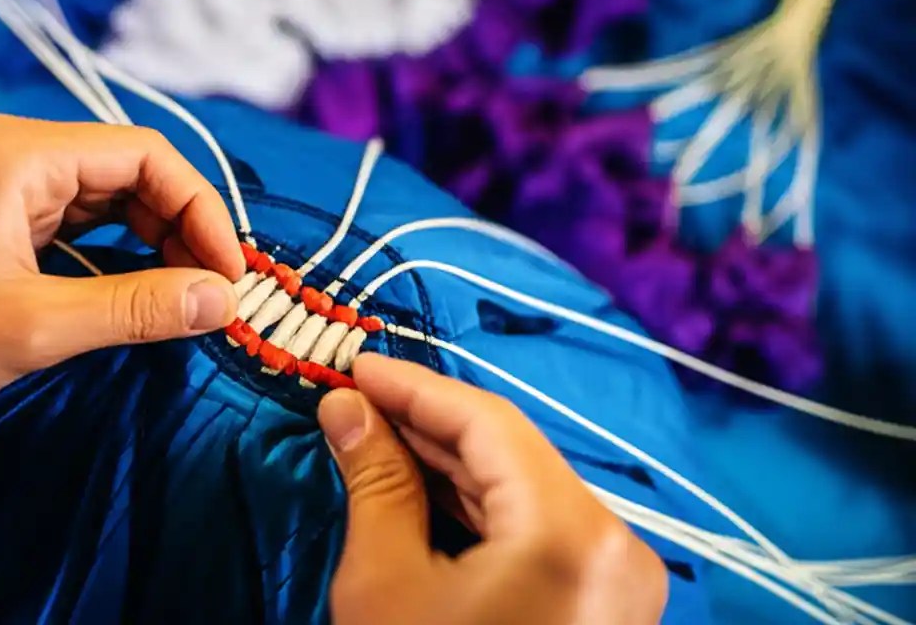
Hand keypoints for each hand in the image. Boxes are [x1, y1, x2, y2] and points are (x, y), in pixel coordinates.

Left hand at [0, 115, 243, 493]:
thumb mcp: (32, 328)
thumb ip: (137, 307)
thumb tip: (225, 300)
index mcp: (19, 153)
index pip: (145, 155)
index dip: (202, 212)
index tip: (231, 279)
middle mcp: (5, 155)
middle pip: (124, 174)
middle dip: (178, 231)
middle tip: (213, 299)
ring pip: (94, 204)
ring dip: (144, 249)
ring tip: (179, 304)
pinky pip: (59, 231)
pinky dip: (101, 262)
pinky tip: (123, 301)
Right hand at [320, 354, 666, 624]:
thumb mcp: (385, 584)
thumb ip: (373, 480)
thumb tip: (346, 410)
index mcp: (570, 537)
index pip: (487, 422)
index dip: (413, 387)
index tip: (356, 367)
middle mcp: (616, 548)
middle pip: (512, 452)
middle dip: (429, 424)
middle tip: (358, 402)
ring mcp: (621, 579)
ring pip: (527, 488)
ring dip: (452, 462)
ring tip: (380, 439)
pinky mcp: (606, 604)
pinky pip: (539, 527)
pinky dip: (481, 506)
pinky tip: (424, 488)